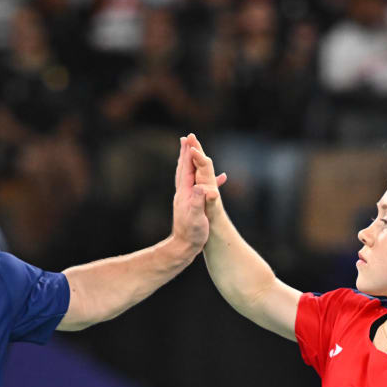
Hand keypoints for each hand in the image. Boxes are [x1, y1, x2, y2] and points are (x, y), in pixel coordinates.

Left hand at [171, 134, 225, 251]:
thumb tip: (202, 187)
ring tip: (190, 154)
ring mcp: (184, 199)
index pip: (187, 168)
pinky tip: (204, 181)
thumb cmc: (192, 234)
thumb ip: (198, 201)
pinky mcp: (188, 205)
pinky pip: (193, 185)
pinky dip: (197, 178)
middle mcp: (182, 193)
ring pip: (186, 176)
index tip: (189, 138)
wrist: (183, 248)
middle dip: (185, 153)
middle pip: (183, 168)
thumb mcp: (197, 217)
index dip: (189, 153)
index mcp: (185, 193)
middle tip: (186, 139)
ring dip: (188, 163)